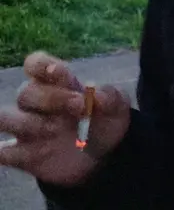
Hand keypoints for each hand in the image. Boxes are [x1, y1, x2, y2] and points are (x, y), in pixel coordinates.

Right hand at [0, 52, 130, 186]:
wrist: (107, 155)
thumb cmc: (105, 119)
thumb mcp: (117, 105)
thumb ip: (110, 96)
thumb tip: (97, 96)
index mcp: (58, 82)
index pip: (35, 64)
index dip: (41, 66)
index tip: (59, 72)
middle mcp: (38, 102)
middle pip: (25, 92)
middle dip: (52, 98)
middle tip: (79, 107)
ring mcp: (28, 128)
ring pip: (4, 118)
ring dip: (27, 124)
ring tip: (55, 131)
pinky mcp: (24, 155)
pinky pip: (2, 152)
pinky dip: (7, 152)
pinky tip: (29, 152)